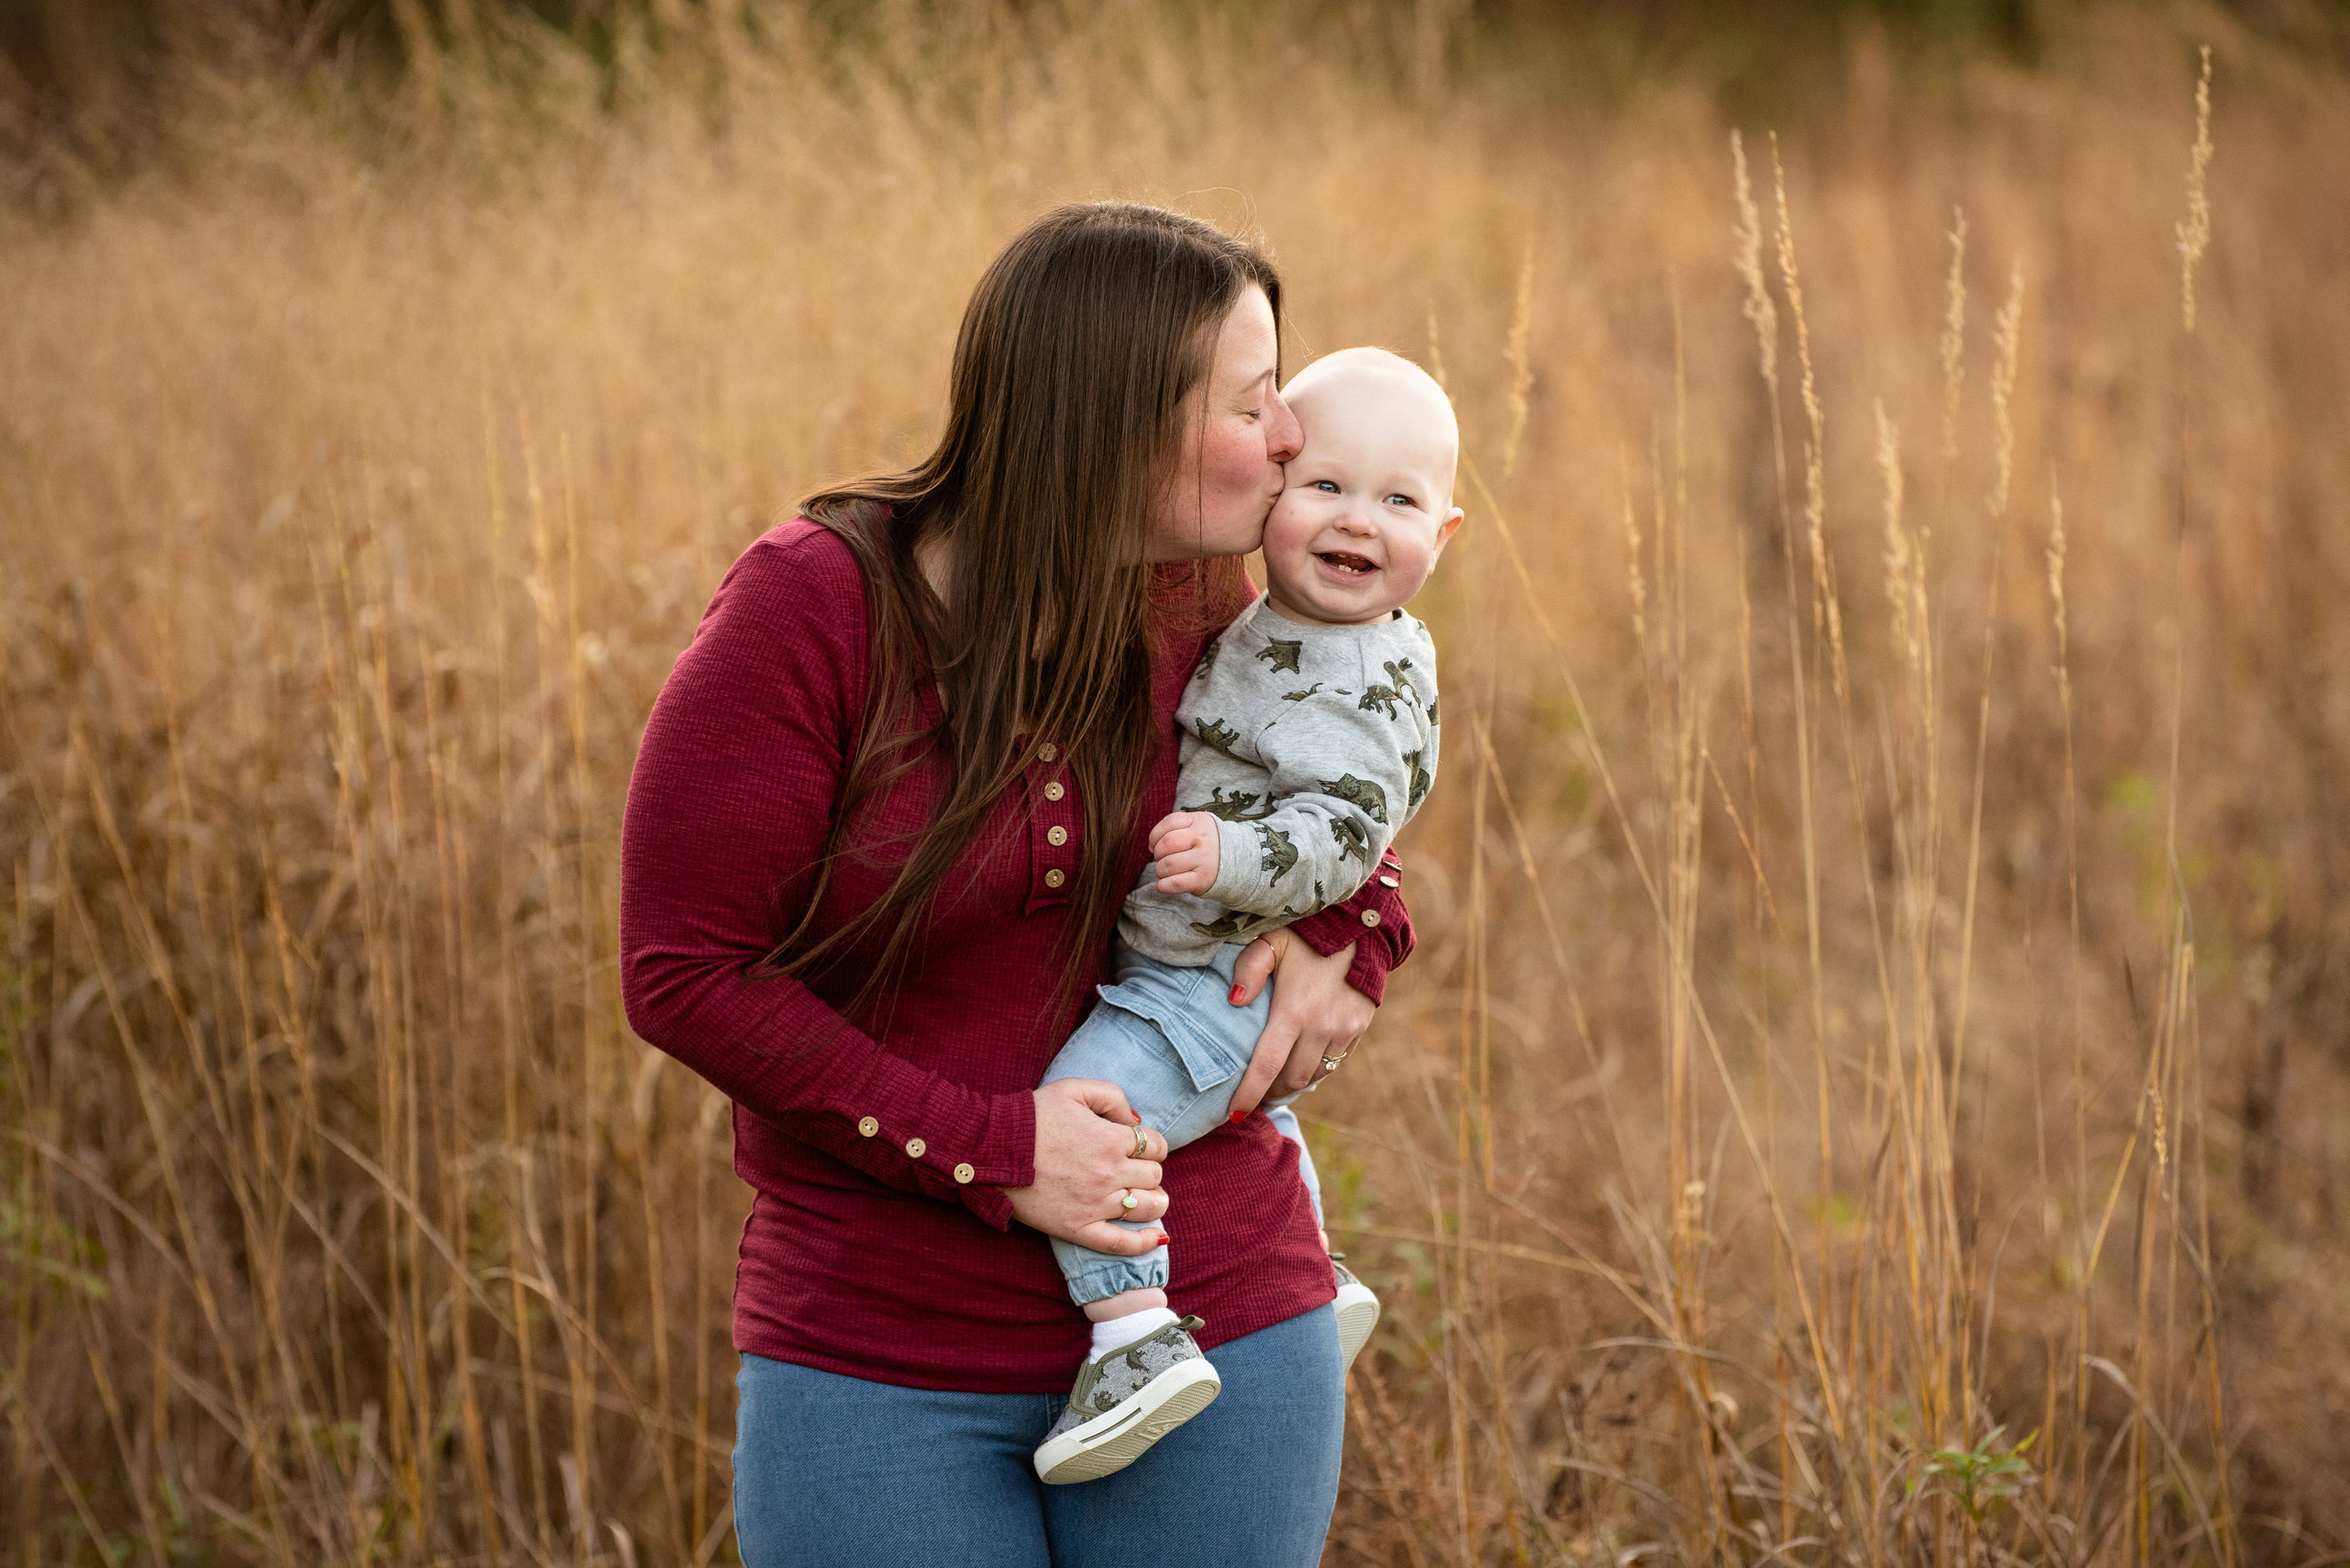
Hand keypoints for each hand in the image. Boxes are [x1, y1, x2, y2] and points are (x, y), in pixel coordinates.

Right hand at [1002, 1079, 1172, 1253]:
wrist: (992, 1149)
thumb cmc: (1031, 1116)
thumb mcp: (1073, 1088)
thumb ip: (1112, 1097)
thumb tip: (1135, 1121)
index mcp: (1111, 1139)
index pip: (1156, 1146)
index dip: (1151, 1144)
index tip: (1136, 1146)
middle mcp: (1109, 1173)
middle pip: (1154, 1176)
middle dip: (1149, 1169)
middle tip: (1133, 1168)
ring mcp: (1095, 1204)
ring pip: (1147, 1207)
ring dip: (1155, 1201)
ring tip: (1146, 1197)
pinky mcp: (1078, 1228)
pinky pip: (1120, 1243)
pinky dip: (1143, 1242)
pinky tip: (1156, 1239)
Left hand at [1148, 811, 1221, 895]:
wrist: (1236, 859)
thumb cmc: (1206, 842)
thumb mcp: (1197, 825)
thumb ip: (1175, 827)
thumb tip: (1151, 845)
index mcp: (1199, 821)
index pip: (1168, 823)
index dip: (1154, 836)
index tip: (1153, 845)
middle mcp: (1202, 839)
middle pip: (1166, 844)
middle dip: (1157, 854)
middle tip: (1161, 859)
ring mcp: (1204, 860)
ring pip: (1168, 864)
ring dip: (1159, 870)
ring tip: (1164, 871)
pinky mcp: (1203, 879)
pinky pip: (1175, 883)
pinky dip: (1163, 886)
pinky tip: (1161, 885)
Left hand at [1223, 930, 1373, 1119]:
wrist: (1363, 926)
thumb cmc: (1309, 933)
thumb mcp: (1272, 940)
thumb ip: (1248, 968)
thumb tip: (1234, 1000)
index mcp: (1294, 1011)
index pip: (1266, 1067)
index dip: (1249, 1095)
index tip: (1233, 1114)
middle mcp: (1321, 1028)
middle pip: (1290, 1079)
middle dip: (1269, 1093)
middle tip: (1252, 1095)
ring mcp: (1343, 1031)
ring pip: (1314, 1076)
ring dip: (1292, 1084)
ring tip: (1274, 1084)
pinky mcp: (1358, 1029)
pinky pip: (1334, 1063)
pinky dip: (1316, 1070)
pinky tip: (1301, 1064)